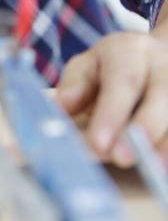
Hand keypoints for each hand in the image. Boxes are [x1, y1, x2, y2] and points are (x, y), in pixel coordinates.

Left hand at [56, 30, 167, 166]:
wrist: (149, 58)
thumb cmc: (108, 69)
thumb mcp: (86, 67)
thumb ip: (75, 85)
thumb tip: (62, 105)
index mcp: (130, 51)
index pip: (123, 80)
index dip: (111, 113)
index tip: (97, 144)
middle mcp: (162, 64)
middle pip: (160, 96)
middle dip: (143, 129)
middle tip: (122, 158)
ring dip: (164, 145)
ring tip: (152, 170)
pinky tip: (163, 166)